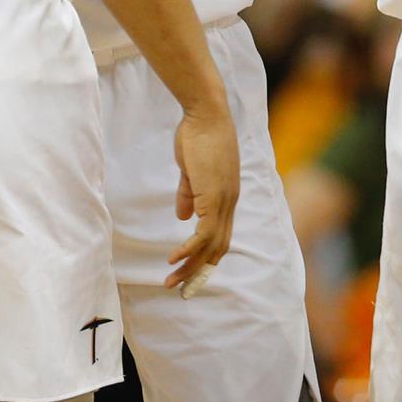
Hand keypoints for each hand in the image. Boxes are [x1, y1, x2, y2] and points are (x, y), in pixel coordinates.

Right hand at [167, 106, 238, 287]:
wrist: (206, 113)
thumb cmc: (197, 135)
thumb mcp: (191, 170)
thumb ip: (189, 193)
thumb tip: (183, 217)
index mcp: (226, 196)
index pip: (221, 236)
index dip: (207, 256)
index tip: (190, 272)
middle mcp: (229, 202)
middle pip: (218, 248)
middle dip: (198, 271)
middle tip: (180, 287)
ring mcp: (223, 200)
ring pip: (210, 245)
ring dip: (191, 266)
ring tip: (172, 280)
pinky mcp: (212, 196)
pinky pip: (203, 232)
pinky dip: (189, 248)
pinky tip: (173, 258)